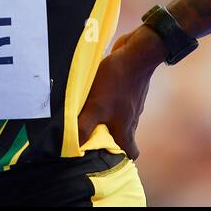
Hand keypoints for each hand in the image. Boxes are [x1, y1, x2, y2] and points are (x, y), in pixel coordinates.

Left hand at [76, 29, 163, 159]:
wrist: (136, 52)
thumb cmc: (117, 81)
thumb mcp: (96, 106)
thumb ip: (84, 127)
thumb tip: (73, 146)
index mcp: (126, 128)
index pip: (130, 153)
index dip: (119, 159)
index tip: (103, 156)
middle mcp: (131, 118)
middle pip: (121, 135)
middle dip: (105, 136)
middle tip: (89, 132)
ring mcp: (131, 103)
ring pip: (118, 117)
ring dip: (104, 116)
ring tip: (86, 111)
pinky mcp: (128, 88)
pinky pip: (117, 100)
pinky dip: (106, 99)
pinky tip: (94, 91)